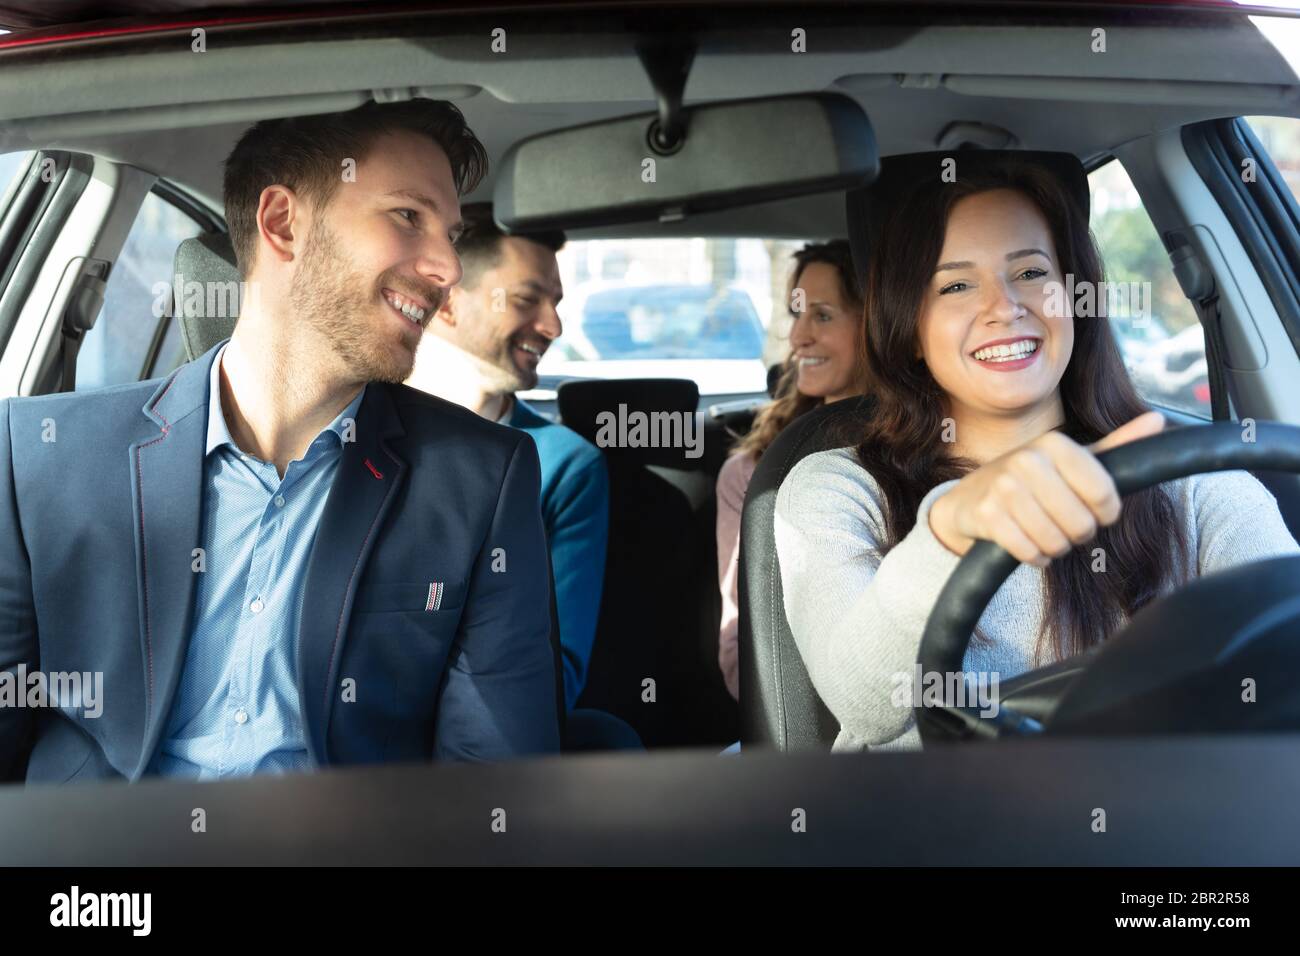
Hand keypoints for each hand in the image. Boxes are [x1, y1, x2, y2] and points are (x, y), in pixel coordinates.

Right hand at [928, 412, 1164, 565]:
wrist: (971, 497)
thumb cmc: (1032, 480)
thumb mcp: (1073, 460)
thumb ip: (1116, 444)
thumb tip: (1157, 419)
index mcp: (1055, 444)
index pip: (1104, 495)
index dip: (1107, 514)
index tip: (1098, 513)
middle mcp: (1027, 460)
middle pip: (1081, 524)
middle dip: (1078, 533)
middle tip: (1065, 524)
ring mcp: (1003, 487)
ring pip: (1055, 541)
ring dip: (1056, 547)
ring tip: (1046, 533)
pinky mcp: (987, 515)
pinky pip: (1028, 552)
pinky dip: (1034, 557)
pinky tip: (1028, 544)